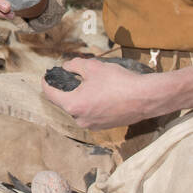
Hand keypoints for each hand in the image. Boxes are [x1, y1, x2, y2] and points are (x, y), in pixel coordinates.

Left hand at [42, 57, 158, 129]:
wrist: (145, 98)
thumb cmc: (118, 81)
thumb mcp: (92, 67)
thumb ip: (74, 66)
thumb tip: (66, 67)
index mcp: (73, 105)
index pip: (50, 95)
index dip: (46, 84)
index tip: (46, 77)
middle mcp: (80, 119)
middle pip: (65, 102)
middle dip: (67, 89)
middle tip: (71, 76)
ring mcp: (92, 126)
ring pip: (79, 109)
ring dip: (80, 97)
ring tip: (90, 84)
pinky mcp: (103, 127)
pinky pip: (91, 114)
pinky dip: (91, 104)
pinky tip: (101, 94)